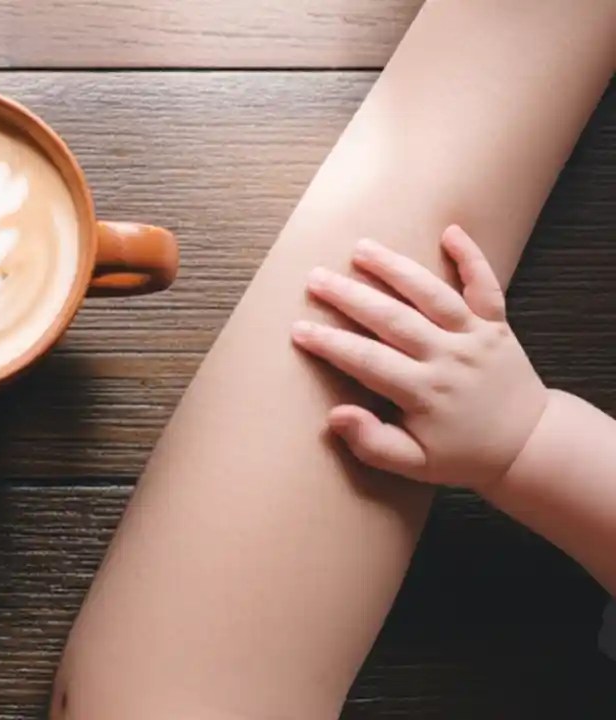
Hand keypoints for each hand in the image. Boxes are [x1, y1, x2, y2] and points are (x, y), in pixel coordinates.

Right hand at [291, 225, 548, 490]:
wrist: (527, 445)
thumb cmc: (461, 455)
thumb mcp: (413, 465)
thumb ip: (373, 444)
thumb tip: (336, 416)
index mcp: (425, 392)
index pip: (368, 361)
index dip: (331, 344)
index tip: (299, 329)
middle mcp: (449, 358)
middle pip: (393, 319)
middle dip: (350, 296)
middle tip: (315, 278)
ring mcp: (475, 337)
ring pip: (432, 295)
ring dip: (396, 268)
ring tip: (361, 248)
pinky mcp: (496, 325)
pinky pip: (486, 286)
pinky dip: (472, 257)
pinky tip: (450, 231)